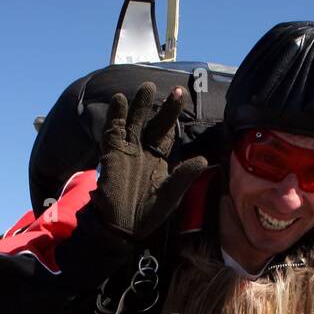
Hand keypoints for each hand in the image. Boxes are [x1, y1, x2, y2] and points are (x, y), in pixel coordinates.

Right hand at [92, 82, 208, 238]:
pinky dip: (115, 116)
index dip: (173, 113)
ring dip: (138, 105)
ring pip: (132, 122)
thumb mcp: (170, 195)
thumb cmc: (149, 212)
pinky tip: (119, 101)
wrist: (123, 226)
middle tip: (172, 89)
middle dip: (161, 106)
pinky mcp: (110, 154)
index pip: (167, 131)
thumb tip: (203, 159)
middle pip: (152, 122)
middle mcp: (142, 149)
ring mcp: (125, 150)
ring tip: (146, 87)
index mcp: (158, 157)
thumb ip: (184, 176)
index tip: (181, 94)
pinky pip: (112, 132)